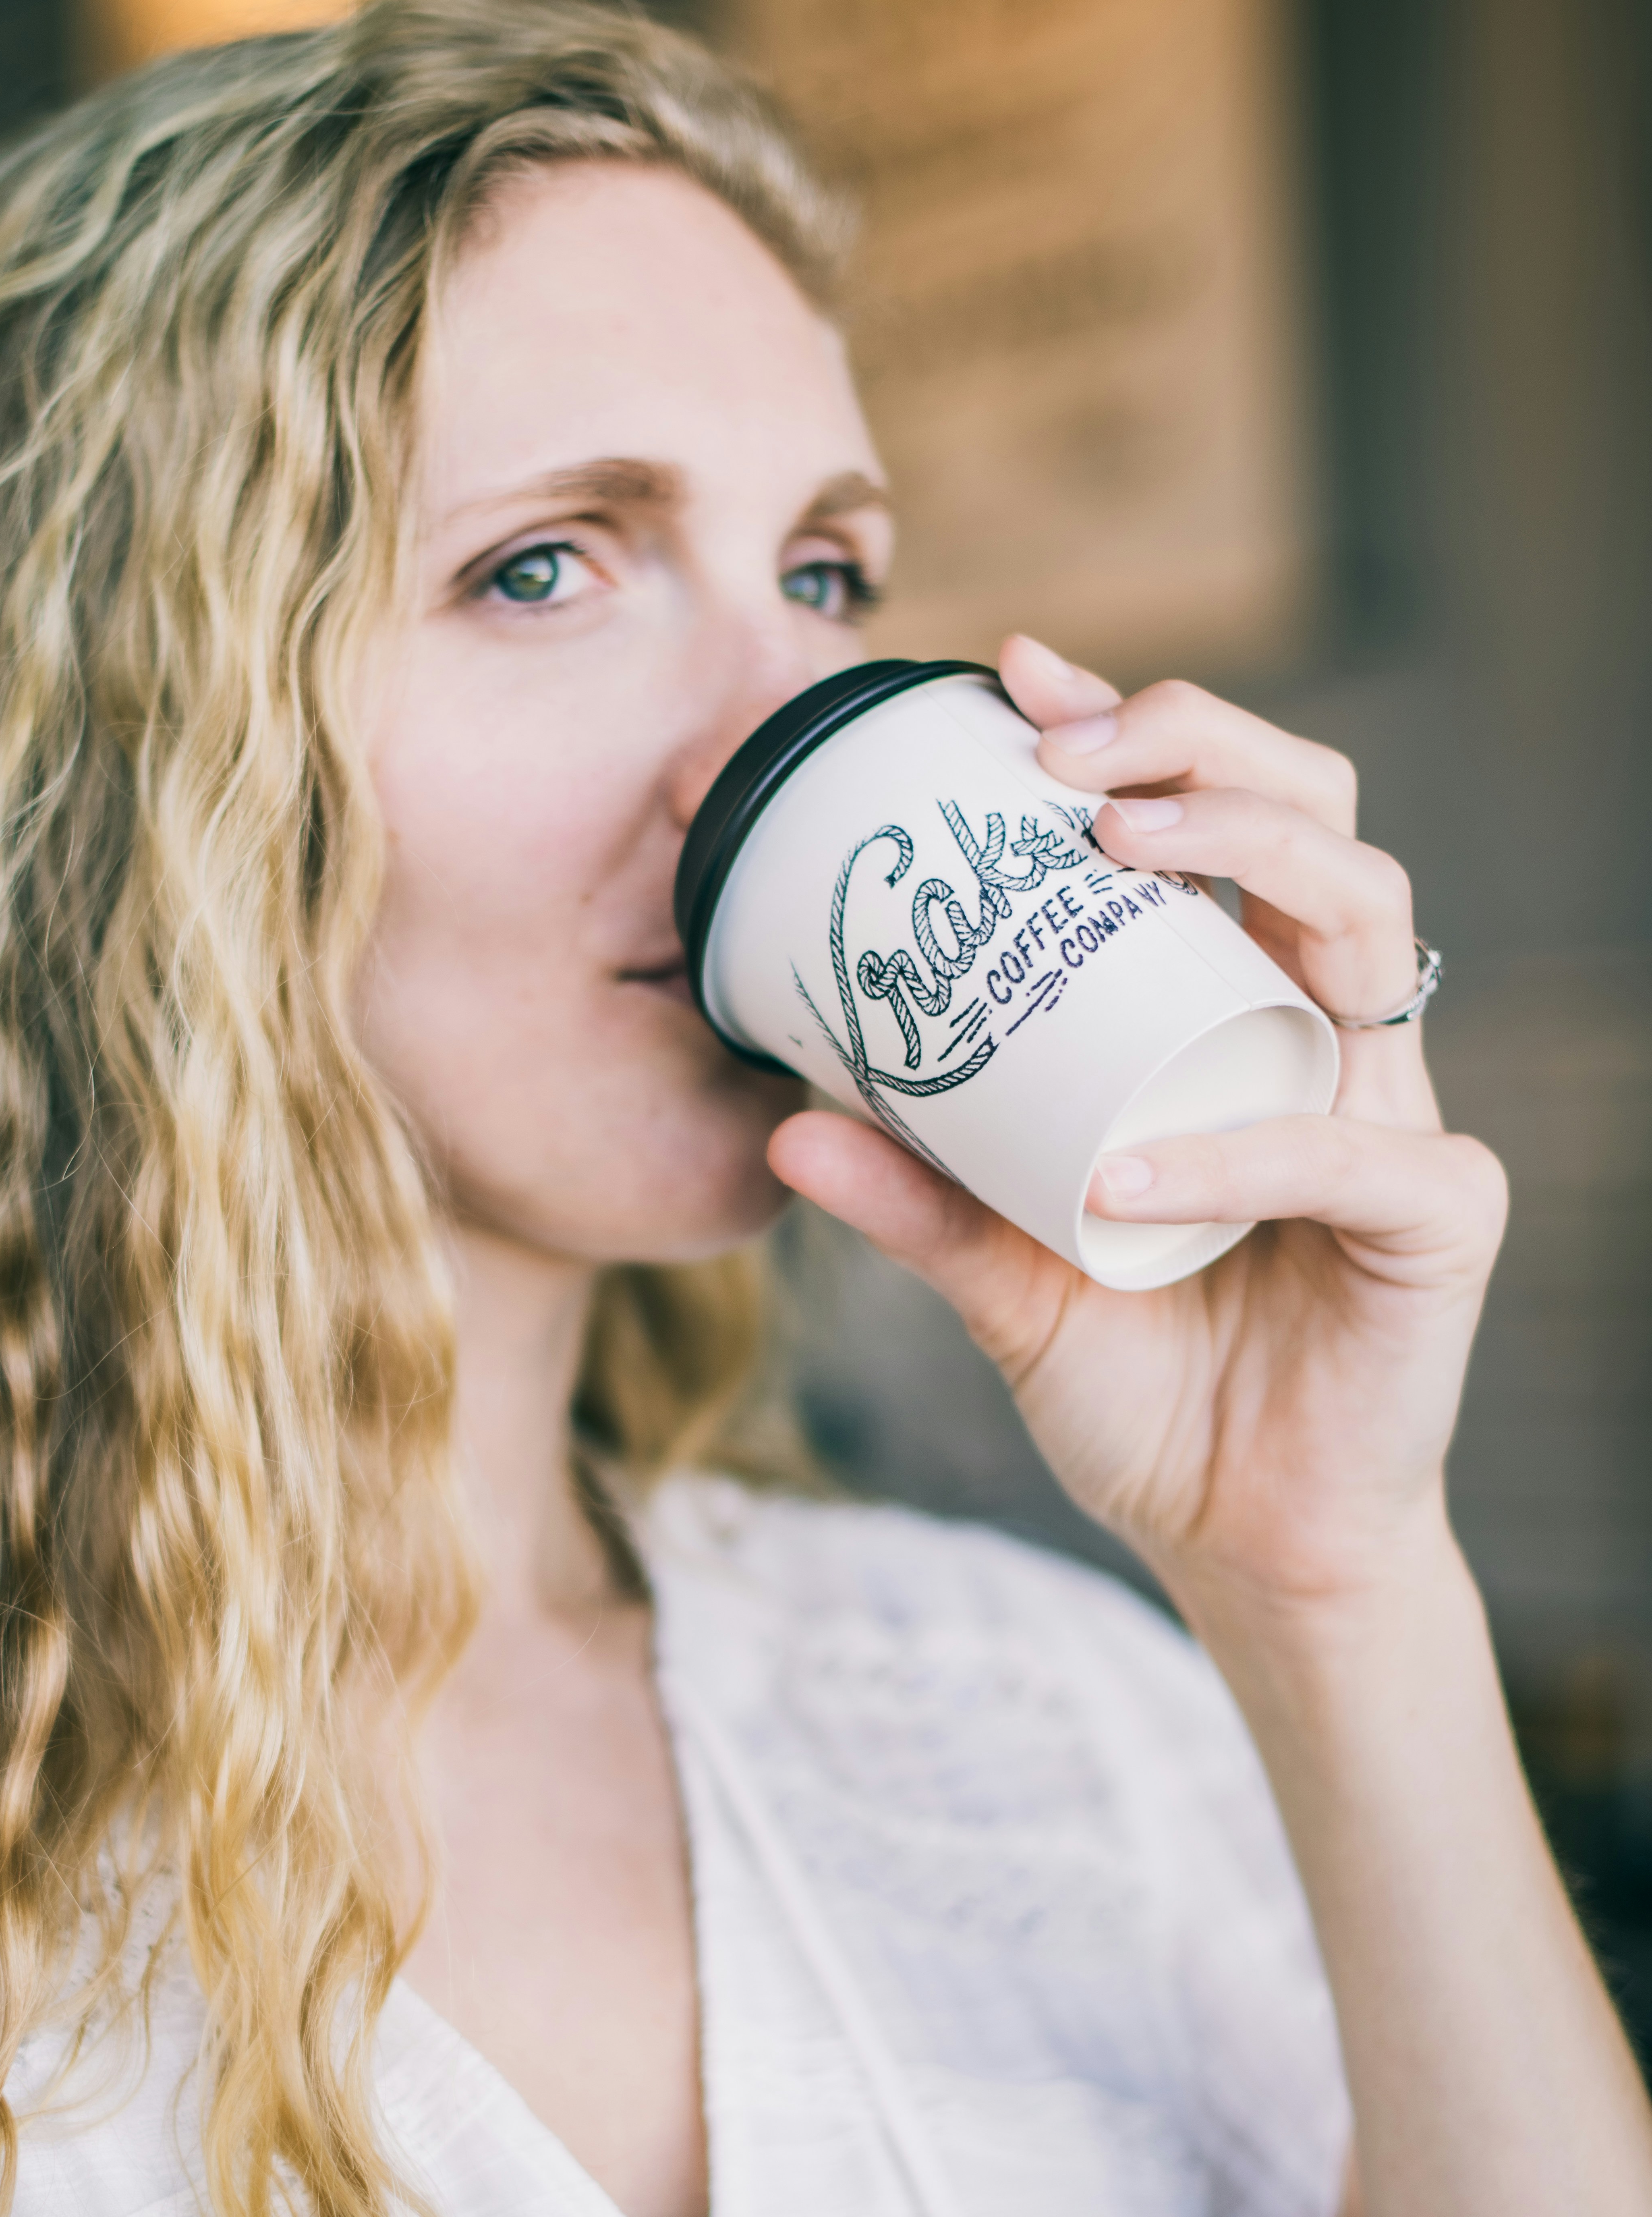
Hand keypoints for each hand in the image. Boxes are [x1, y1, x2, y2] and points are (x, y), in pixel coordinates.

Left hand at [766, 635, 1509, 1612]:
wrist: (1238, 1537)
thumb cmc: (1146, 1387)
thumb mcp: (1001, 1281)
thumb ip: (912, 1199)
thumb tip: (782, 1117)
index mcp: (1238, 1019)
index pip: (1218, 821)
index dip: (1136, 727)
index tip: (1013, 678)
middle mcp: (1328, 1036)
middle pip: (1317, 816)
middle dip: (1201, 745)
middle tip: (1067, 752)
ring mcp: (1394, 1113)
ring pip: (1368, 916)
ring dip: (1243, 858)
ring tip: (1115, 848)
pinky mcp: (1434, 1215)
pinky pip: (1346, 1149)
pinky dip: (1230, 1153)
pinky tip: (1122, 1180)